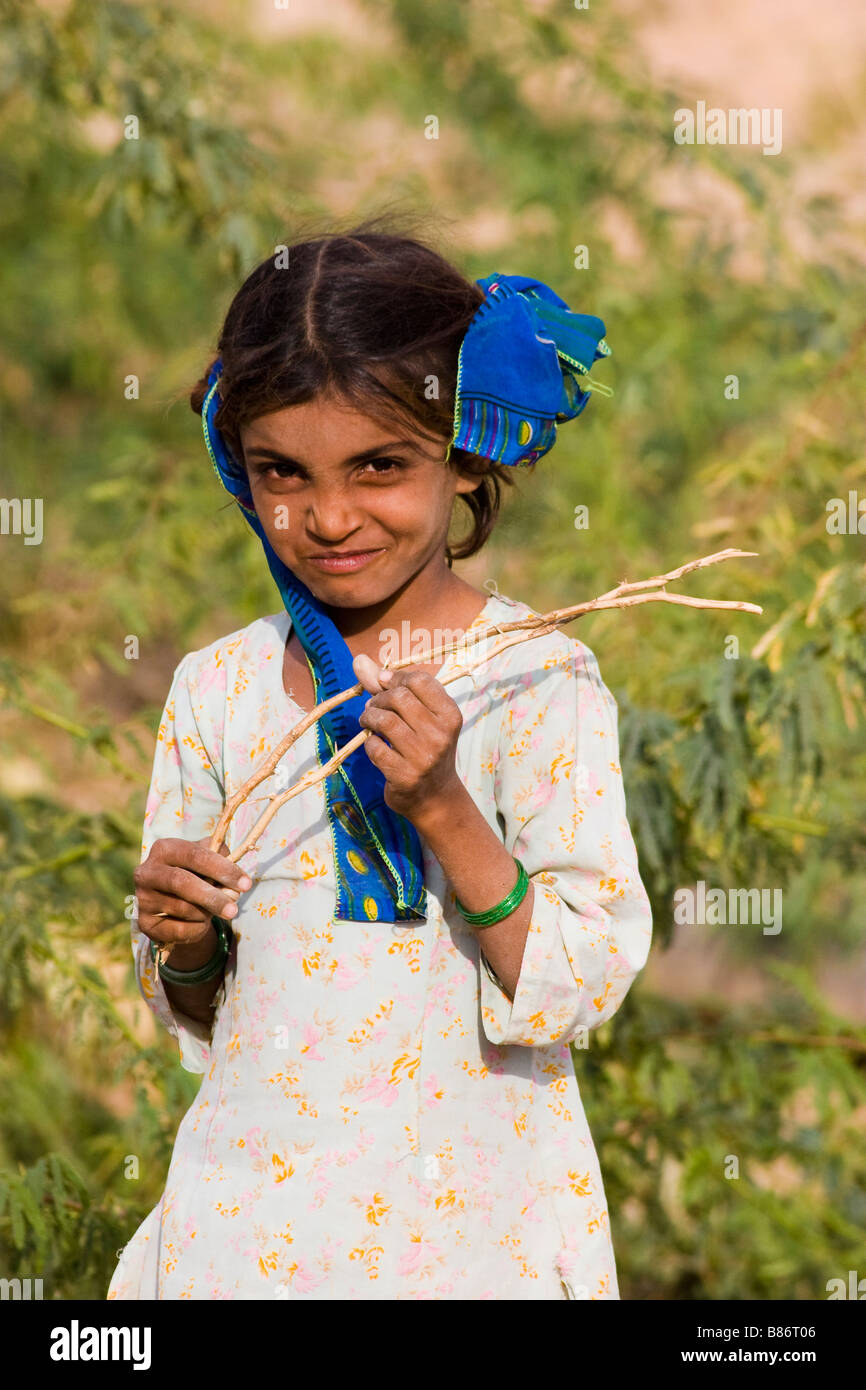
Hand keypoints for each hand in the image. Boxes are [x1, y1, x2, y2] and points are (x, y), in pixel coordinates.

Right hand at [133, 836, 251, 951]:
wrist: (174, 903)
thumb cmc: (197, 875)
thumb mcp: (209, 860)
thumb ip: (222, 858)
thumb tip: (235, 877)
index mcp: (164, 848)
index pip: (194, 855)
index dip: (222, 869)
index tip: (245, 884)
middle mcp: (147, 871)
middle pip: (182, 882)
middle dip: (212, 897)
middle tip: (234, 910)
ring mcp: (143, 898)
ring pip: (182, 908)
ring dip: (206, 913)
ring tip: (215, 911)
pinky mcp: (144, 922)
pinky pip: (177, 930)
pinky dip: (196, 929)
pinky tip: (201, 923)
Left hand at [354, 654, 463, 822]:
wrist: (436, 798)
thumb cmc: (426, 749)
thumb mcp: (420, 717)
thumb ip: (390, 687)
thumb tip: (359, 660)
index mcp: (450, 715)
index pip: (420, 680)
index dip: (395, 678)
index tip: (384, 684)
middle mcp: (441, 734)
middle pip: (399, 698)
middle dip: (378, 698)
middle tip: (373, 707)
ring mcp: (424, 757)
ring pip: (385, 721)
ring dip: (369, 717)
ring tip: (368, 722)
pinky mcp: (405, 775)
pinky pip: (375, 748)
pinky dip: (368, 743)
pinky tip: (373, 745)